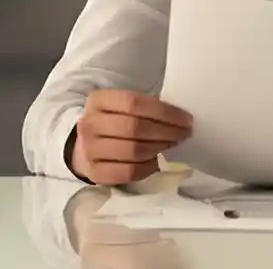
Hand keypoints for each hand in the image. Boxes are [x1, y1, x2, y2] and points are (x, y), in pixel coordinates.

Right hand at [72, 90, 192, 185]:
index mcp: (98, 100)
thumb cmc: (114, 121)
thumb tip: (181, 118)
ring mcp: (89, 150)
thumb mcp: (122, 107)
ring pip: (133, 151)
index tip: (186, 119)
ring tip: (171, 145)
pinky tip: (156, 162)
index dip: (164, 111)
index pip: (134, 102)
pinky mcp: (94, 173)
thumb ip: (146, 107)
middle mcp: (89, 124)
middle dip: (166, 131)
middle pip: (134, 127)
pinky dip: (148, 168)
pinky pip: (128, 172)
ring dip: (159, 148)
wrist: (85, 145)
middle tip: (184, 134)